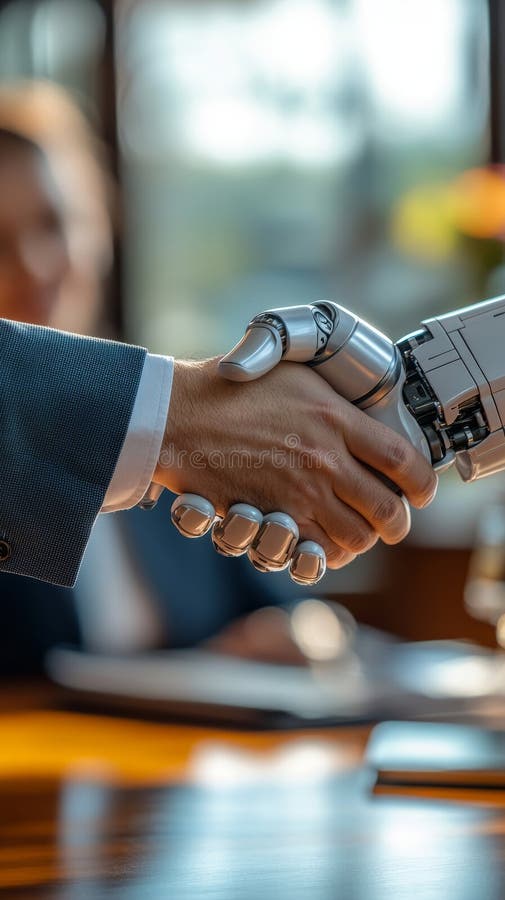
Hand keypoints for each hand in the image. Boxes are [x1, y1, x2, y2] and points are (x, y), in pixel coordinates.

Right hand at [154, 358, 436, 568]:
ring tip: (360, 531)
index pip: (402, 460)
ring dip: (364, 539)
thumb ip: (334, 397)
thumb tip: (364, 415)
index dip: (422, 482)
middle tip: (394, 520)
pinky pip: (319, 550)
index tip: (422, 490)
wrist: (180, 417)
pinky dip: (329, 552)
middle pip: (387, 508)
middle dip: (397, 521)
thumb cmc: (233, 388)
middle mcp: (325, 460)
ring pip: (357, 537)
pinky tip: (326, 541)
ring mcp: (300, 493)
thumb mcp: (293, 369)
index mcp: (335, 419)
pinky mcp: (274, 516)